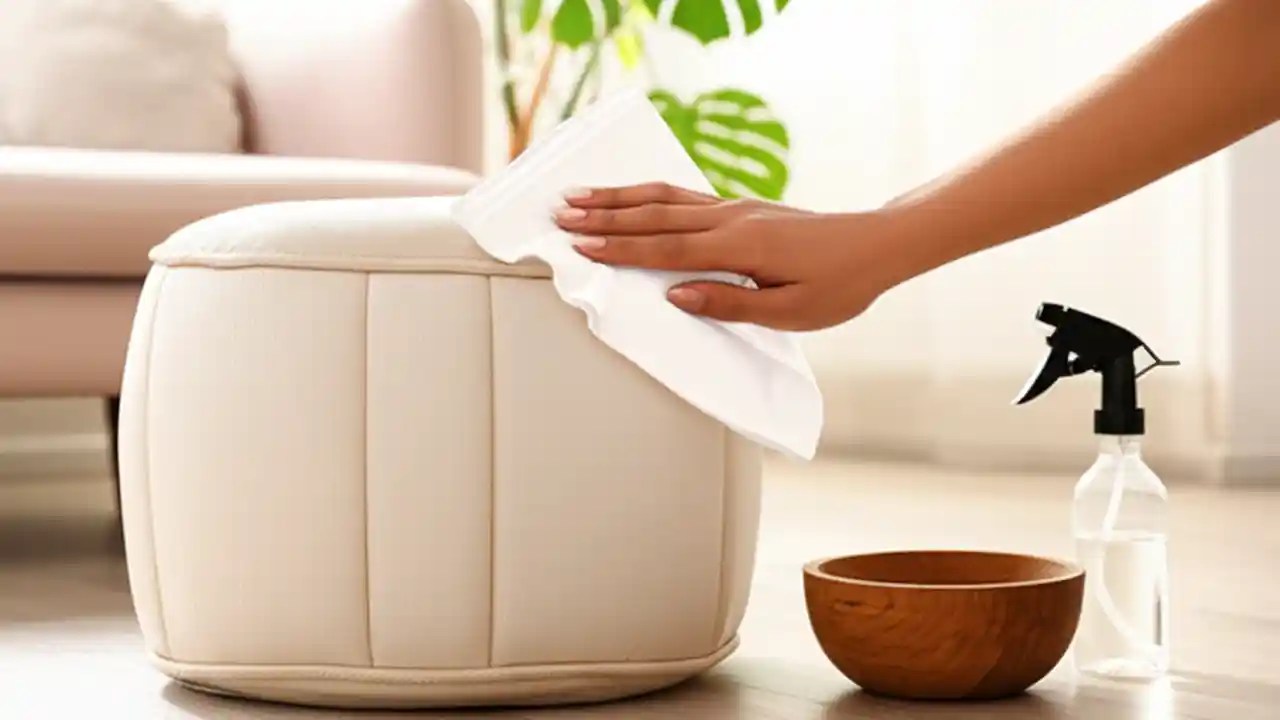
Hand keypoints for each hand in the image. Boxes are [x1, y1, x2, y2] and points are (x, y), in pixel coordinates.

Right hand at [553, 182, 916, 330]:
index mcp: (740, 247)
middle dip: (604, 217)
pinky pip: (684, 196)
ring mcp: (735, 208)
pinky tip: (631, 195)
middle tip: (560, 216)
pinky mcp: (740, 207)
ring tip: (580, 197)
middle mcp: (732, 219)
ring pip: (665, 197)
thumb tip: (677, 297)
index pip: (666, 249)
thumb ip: (730, 303)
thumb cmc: (840, 284)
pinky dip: (649, 194)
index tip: (581, 247)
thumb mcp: (790, 311)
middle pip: (655, 215)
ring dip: (619, 198)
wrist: (876, 245)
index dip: (620, 249)